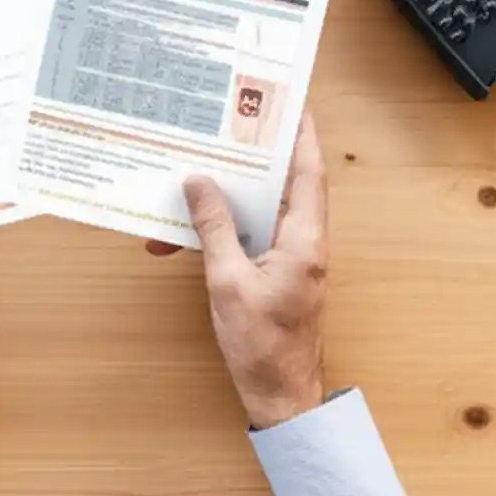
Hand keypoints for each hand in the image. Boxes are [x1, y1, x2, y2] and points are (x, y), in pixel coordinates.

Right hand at [148, 112, 327, 428]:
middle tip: (233, 122)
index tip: (292, 100)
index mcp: (304, 240)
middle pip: (285, 183)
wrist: (280, 395)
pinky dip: (223, 229)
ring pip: (263, 210)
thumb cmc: (263, 346)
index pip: (308, 172)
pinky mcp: (277, 272)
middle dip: (258, 153)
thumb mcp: (228, 282)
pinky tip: (187, 231)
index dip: (301, 133)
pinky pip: (251, 235)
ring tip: (197, 174)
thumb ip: (214, 228)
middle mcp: (305, 243)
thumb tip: (199, 184)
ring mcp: (292, 258)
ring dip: (230, 196)